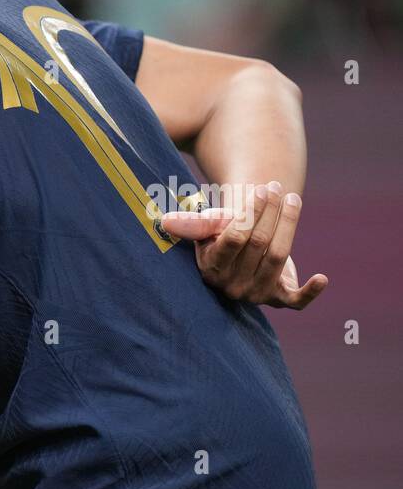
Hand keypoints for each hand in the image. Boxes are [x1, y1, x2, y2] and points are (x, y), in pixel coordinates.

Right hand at [160, 182, 327, 308]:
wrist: (242, 247)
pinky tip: (322, 278)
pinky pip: (296, 301)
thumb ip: (192, 224)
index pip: (234, 239)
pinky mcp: (279, 299)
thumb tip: (165, 222)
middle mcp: (232, 286)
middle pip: (260, 244)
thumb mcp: (208, 227)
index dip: (250, 213)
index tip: (260, 191)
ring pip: (278, 256)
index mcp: (211, 269)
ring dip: (288, 223)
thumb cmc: (221, 232)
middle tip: (275, 188)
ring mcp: (256, 294)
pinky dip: (311, 291)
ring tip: (291, 199)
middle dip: (270, 212)